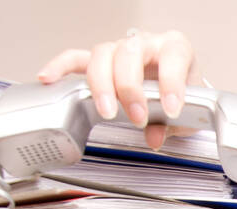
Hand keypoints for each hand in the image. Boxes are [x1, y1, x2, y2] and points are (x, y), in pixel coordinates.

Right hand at [36, 30, 202, 149]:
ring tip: (107, 111)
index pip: (172, 56)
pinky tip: (50, 78)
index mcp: (175, 49)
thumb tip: (153, 138)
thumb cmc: (182, 93)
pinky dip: (61, 67)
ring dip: (103, 85)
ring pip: (103, 55)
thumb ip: (171, 126)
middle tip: (137, 117)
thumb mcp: (187, 113)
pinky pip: (75, 58)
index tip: (171, 109)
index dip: (171, 82)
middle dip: (131, 88)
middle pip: (129, 54)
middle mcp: (146, 43)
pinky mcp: (100, 61)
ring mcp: (120, 50)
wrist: (174, 87)